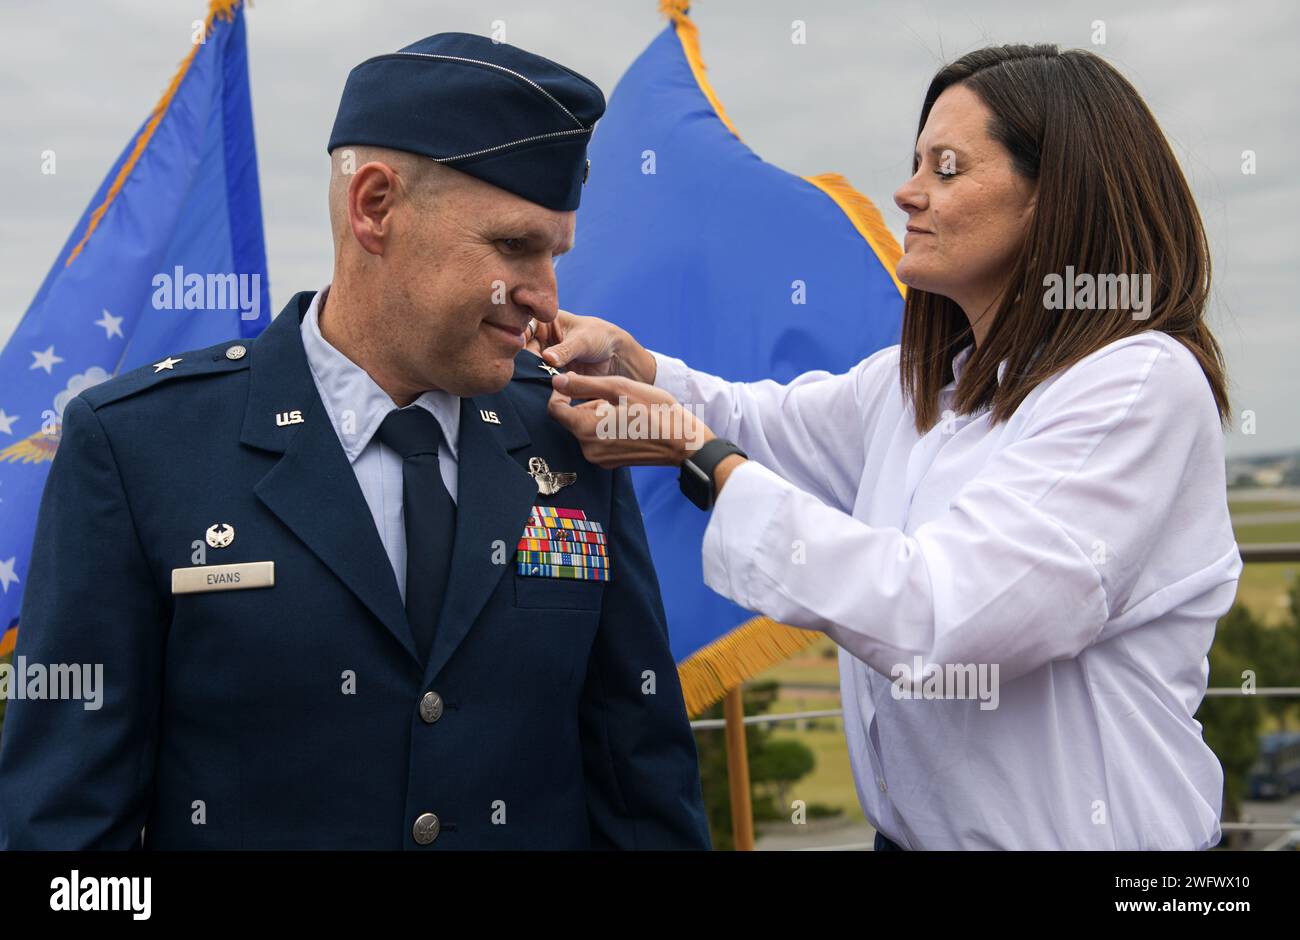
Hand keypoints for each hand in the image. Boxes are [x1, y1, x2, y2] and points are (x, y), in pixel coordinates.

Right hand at [530, 310, 657, 383]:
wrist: (617, 357)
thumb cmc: (601, 338)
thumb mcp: (582, 341)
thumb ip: (565, 350)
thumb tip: (547, 358)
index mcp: (545, 323)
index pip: (524, 329)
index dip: (518, 337)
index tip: (517, 348)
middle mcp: (542, 340)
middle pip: (523, 350)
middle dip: (524, 360)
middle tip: (529, 368)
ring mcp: (545, 358)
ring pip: (530, 366)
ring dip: (533, 373)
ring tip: (537, 378)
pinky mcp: (552, 373)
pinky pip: (541, 379)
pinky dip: (542, 383)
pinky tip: (543, 386)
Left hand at [547, 372, 714, 468]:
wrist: (683, 443)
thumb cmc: (656, 412)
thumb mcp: (620, 389)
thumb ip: (584, 384)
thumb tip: (557, 381)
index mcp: (586, 429)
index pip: (555, 409)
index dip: (561, 392)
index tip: (576, 382)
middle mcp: (588, 449)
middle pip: (572, 419)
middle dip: (586, 403)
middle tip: (614, 396)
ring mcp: (599, 459)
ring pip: (586, 428)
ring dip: (598, 414)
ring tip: (625, 408)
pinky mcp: (610, 462)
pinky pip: (598, 440)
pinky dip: (607, 427)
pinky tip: (628, 421)